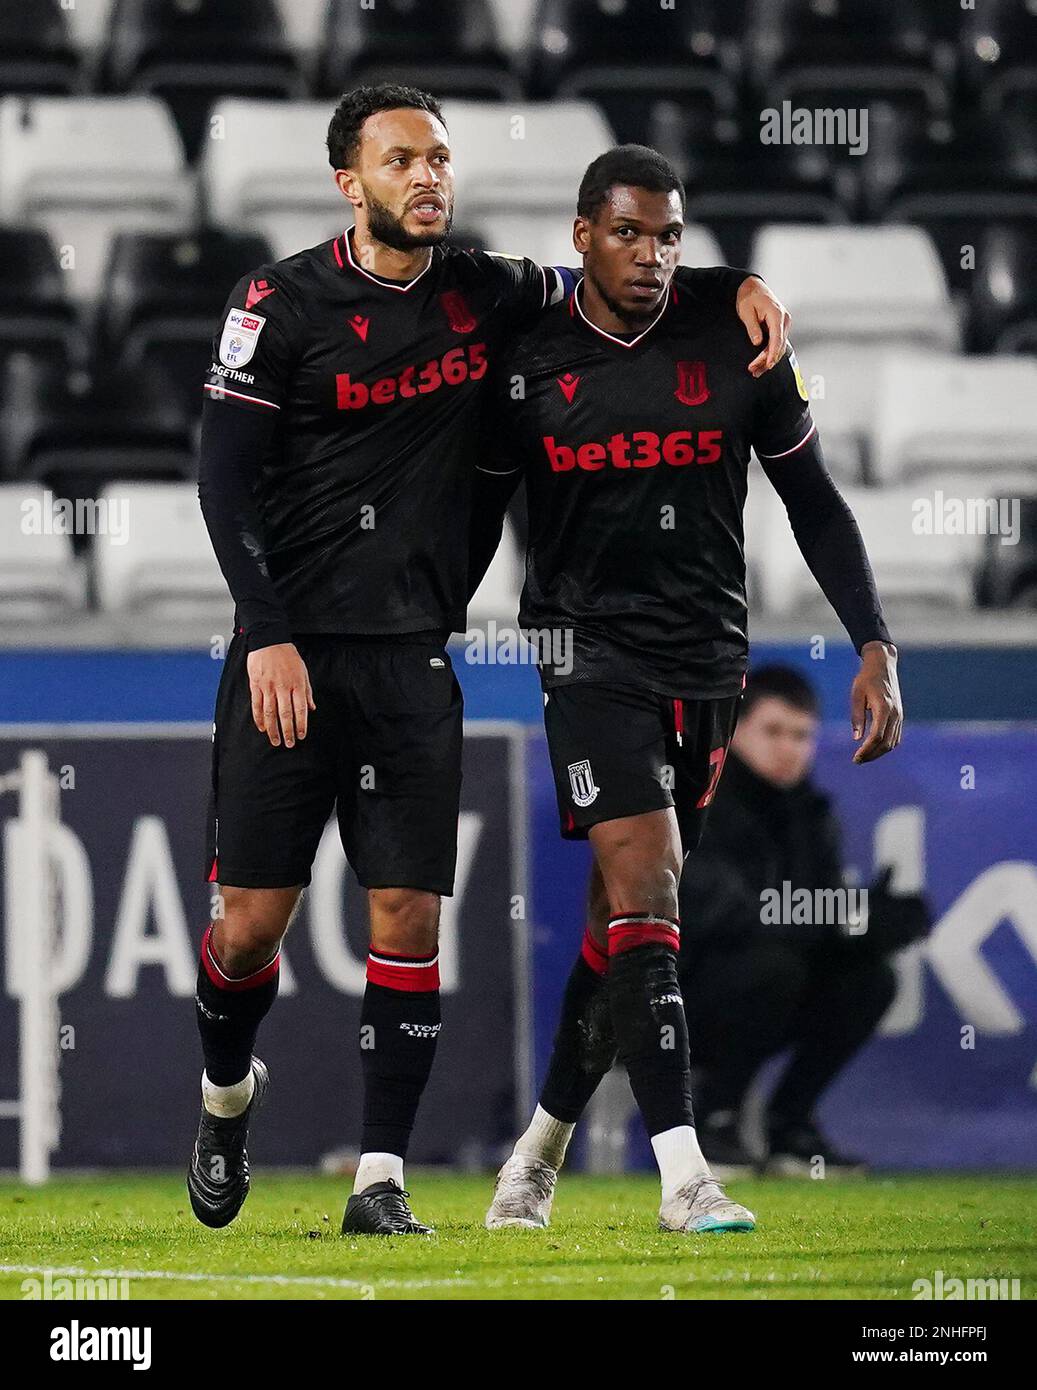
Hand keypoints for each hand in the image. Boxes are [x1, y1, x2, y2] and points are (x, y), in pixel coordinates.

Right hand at [246, 643, 315, 747]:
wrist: (269, 640)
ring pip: (270, 713)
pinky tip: (262, 728)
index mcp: (297, 684)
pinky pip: (257, 705)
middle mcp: (283, 687)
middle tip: (289, 744)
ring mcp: (268, 687)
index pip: (300, 709)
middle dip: (288, 731)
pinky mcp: (256, 685)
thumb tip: (312, 708)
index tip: (301, 735)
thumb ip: (307, 691)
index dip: (301, 724)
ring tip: (275, 741)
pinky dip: (259, 718)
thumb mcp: (303, 671)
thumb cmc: (288, 656)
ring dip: (273, 729)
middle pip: (285, 714)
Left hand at [737, 275, 791, 376]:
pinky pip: (776, 343)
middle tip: (753, 370)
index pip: (777, 338)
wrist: (752, 287)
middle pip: (778, 346)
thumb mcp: (746, 312)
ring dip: (768, 359)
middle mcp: (784, 320)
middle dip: (767, 360)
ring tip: (755, 371)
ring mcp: (783, 324)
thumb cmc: (748, 297)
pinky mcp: (779, 328)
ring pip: (778, 347)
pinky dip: (769, 353)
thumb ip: (752, 328)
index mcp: (777, 314)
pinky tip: (761, 364)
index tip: (767, 364)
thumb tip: (757, 342)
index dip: (772, 353)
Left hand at [851, 641, 902, 763]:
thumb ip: (857, 717)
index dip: (866, 750)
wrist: (882, 666)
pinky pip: (896, 736)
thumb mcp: (856, 695)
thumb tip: (856, 738)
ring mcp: (900, 715)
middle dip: (872, 755)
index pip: (877, 736)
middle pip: (886, 743)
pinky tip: (873, 749)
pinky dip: (886, 746)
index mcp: (884, 707)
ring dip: (879, 752)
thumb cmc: (866, 679)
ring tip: (863, 757)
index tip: (856, 758)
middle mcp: (895, 713)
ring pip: (893, 742)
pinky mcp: (900, 716)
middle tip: (857, 761)